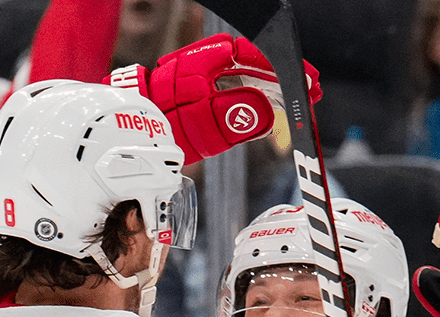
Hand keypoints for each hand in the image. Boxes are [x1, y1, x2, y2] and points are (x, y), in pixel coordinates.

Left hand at [107, 33, 321, 164]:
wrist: (129, 138)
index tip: (303, 79)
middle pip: (254, 64)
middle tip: (310, 93)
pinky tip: (271, 111)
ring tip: (297, 104)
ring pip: (247, 77)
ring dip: (274, 89)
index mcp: (203, 62)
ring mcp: (203, 78)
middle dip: (285, 78)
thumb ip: (236, 116)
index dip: (282, 65)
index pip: (252, 55)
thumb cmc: (160, 128)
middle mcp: (204, 64)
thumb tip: (267, 109)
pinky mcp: (202, 94)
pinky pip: (236, 89)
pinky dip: (257, 98)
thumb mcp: (202, 126)